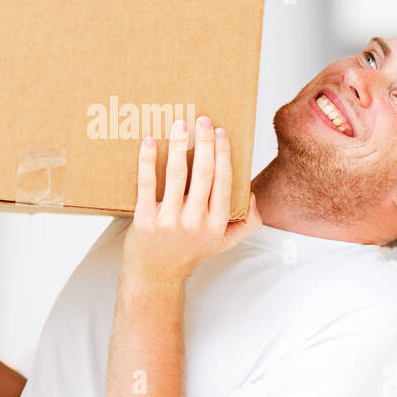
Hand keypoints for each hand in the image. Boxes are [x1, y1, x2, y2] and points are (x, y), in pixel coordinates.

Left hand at [122, 115, 260, 287]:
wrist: (155, 276)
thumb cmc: (189, 253)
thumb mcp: (224, 242)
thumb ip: (247, 222)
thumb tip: (252, 194)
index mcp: (216, 223)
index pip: (223, 181)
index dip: (223, 153)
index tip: (220, 131)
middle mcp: (195, 222)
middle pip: (204, 173)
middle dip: (205, 142)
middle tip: (202, 120)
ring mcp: (169, 221)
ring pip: (176, 175)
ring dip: (179, 146)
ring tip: (179, 125)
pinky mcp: (145, 220)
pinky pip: (147, 184)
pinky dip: (147, 161)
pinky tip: (150, 142)